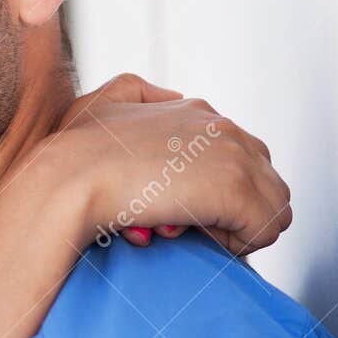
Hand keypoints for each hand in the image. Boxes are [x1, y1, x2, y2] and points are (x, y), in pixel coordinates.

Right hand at [11, 73, 291, 256]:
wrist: (66, 181)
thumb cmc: (71, 154)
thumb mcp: (101, 102)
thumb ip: (141, 94)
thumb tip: (173, 97)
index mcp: (195, 112)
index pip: (237, 153)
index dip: (212, 189)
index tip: (179, 210)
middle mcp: (223, 128)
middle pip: (261, 177)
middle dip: (231, 206)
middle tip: (188, 226)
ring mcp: (234, 157)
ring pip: (272, 204)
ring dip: (238, 226)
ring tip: (194, 236)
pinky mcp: (236, 190)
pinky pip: (266, 227)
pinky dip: (240, 243)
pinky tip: (200, 242)